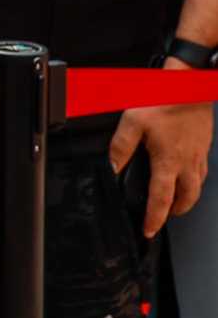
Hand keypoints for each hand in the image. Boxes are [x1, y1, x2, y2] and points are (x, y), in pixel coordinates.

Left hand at [110, 89, 212, 237]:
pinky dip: (194, 182)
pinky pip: (202, 173)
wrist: (190, 87)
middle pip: (186, 199)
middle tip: (163, 217)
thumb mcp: (132, 121)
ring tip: (174, 202)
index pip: (161, 199)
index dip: (155, 218)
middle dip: (174, 212)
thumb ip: (121, 146)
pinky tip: (187, 177)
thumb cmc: (164, 101)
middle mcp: (187, 163)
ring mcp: (198, 156)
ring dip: (186, 199)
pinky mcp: (204, 147)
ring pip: (197, 188)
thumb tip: (112, 166)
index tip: (149, 230)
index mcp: (168, 160)